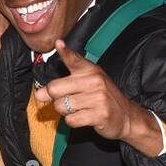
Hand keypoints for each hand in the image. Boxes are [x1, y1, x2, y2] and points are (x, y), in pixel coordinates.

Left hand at [33, 39, 158, 149]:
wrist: (126, 115)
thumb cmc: (102, 98)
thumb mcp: (86, 84)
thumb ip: (62, 86)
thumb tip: (39, 94)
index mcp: (90, 70)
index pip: (74, 59)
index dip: (65, 52)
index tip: (59, 44)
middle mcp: (94, 81)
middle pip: (55, 89)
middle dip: (55, 98)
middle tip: (67, 100)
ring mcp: (97, 98)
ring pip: (62, 106)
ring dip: (66, 111)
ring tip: (79, 108)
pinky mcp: (99, 115)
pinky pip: (71, 119)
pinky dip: (73, 121)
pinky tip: (84, 117)